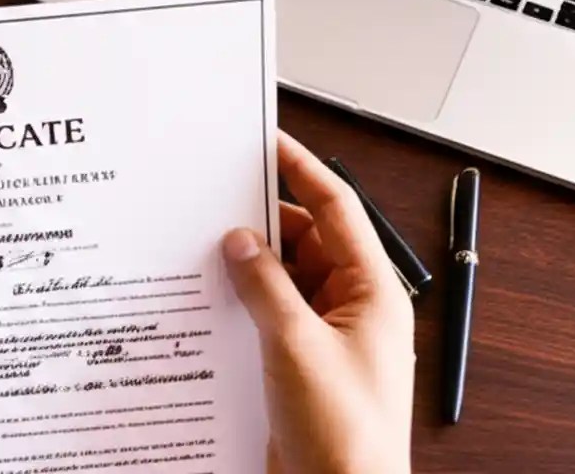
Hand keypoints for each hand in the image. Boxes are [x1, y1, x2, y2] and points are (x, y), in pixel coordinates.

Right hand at [222, 131, 414, 473]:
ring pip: (283, 279)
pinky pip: (270, 314)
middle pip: (305, 242)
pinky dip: (243, 301)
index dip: (303, 169)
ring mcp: (325, 336)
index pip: (337, 209)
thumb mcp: (297, 345)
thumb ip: (266, 286)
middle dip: (263, 223)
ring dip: (249, 266)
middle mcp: (352, 307)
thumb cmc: (345, 433)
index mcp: (372, 291)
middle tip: (214, 199)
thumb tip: (241, 241)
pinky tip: (209, 297)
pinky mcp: (300, 363)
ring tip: (202, 248)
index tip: (269, 142)